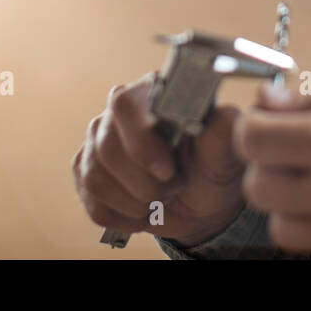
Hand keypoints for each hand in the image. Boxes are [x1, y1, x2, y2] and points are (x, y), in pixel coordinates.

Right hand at [72, 72, 245, 247]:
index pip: (125, 105)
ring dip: (135, 201)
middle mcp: (117, 113)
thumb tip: (217, 117)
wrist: (199, 201)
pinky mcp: (84, 171)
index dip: (141, 143)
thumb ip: (222, 132)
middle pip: (107, 147)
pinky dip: (123, 216)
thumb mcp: (225, 152)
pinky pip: (92, 202)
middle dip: (145, 182)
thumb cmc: (212, 167)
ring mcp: (96, 141)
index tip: (168, 170)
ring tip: (161, 196)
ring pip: (96, 178)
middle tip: (174, 186)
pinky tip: (143, 209)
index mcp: (151, 95)